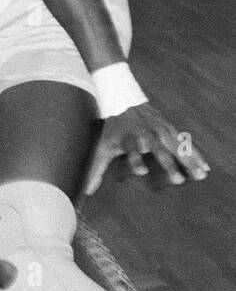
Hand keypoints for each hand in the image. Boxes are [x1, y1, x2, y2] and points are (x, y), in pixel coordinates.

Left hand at [83, 103, 208, 195]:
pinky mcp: (171, 129)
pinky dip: (195, 154)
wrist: (124, 99)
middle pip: (159, 151)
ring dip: (188, 161)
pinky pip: (185, 144)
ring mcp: (160, 131)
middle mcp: (146, 135)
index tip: (141, 171)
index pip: (132, 151)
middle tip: (178, 180)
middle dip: (168, 165)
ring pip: (177, 147)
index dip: (135, 160)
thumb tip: (86, 191)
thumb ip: (97, 169)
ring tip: (199, 176)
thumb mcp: (103, 146)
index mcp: (129, 140)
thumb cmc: (113, 128)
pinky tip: (205, 167)